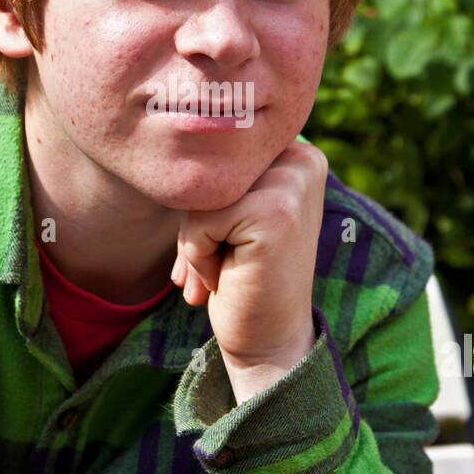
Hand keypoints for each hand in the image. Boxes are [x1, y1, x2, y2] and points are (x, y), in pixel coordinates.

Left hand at [170, 140, 327, 401]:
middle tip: (221, 262)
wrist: (268, 341)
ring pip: (200, 194)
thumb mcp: (235, 210)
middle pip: (207, 170)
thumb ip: (221, 173)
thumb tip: (171, 132)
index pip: (216, 153)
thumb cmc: (241, 274)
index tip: (227, 240)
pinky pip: (199, 220)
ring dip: (194, 240)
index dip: (205, 201)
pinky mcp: (275, 213)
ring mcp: (292, 184)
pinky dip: (197, 255)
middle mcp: (303, 158)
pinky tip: (227, 276)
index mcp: (297, 151)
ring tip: (225, 269)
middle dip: (196, 221)